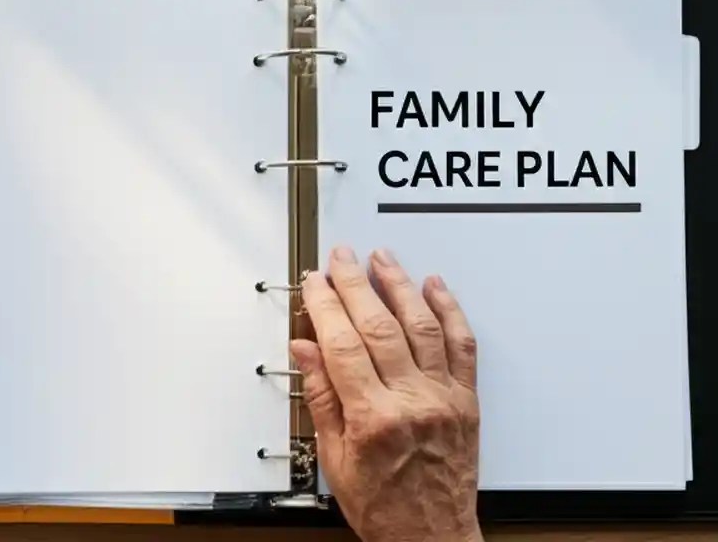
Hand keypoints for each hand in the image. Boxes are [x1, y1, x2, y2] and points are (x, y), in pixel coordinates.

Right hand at [292, 246, 480, 541]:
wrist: (433, 537)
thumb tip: (306, 350)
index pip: (342, 345)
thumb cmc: (383, 507)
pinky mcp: (466, 399)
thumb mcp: (334, 458)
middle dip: (356, 284)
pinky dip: (450, 311)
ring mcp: (443, 397)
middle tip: (342, 258)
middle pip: (379, 326)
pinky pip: (462, 345)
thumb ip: (321, 397)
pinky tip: (436, 287)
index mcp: (373, 419)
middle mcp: (412, 402)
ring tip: (383, 258)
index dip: (325, 306)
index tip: (313, 283)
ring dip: (400, 285)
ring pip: (422, 326)